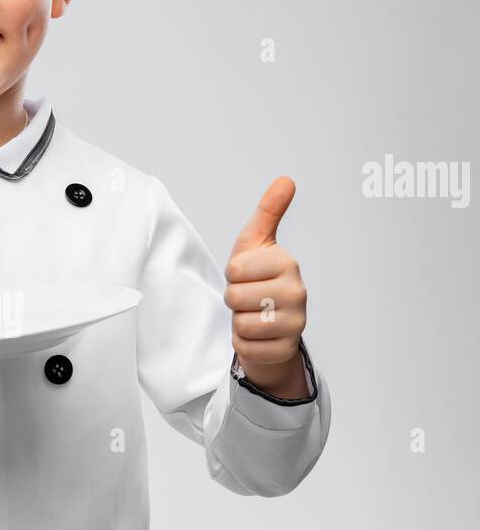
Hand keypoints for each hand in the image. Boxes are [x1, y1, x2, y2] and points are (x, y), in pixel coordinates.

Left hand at [224, 176, 309, 398]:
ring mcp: (296, 323)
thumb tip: (286, 180)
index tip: (246, 275)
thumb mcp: (256, 243)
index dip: (232, 274)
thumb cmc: (258, 279)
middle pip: (235, 297)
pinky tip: (257, 335)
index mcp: (288, 263)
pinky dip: (244, 343)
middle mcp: (297, 292)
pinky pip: (246, 347)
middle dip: (233, 299)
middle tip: (248, 297)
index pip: (235, 269)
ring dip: (238, 322)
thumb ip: (268, 212)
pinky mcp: (285, 350)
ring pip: (241, 324)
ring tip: (253, 315)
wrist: (271, 325)